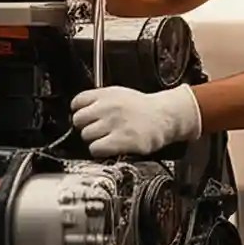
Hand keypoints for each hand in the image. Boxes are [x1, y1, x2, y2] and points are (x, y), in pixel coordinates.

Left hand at [70, 84, 201, 156]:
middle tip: (97, 129)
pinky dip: (100, 150)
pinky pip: (95, 148)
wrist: (165, 117)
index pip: (77, 101)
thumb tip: (80, 110)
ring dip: (94, 139)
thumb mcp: (120, 94)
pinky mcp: (120, 140)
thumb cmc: (143, 108)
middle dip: (85, 126)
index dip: (79, 111)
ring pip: (86, 135)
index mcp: (106, 94)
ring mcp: (114, 124)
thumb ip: (99, 100)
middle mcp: (108, 107)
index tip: (86, 117)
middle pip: (78, 120)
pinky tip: (109, 147)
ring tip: (106, 138)